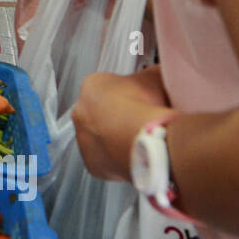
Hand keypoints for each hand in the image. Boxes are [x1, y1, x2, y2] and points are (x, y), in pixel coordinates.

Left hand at [72, 67, 172, 181]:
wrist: (146, 141)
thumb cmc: (148, 108)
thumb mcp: (154, 78)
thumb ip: (151, 74)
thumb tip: (158, 74)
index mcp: (91, 87)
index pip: (107, 89)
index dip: (127, 95)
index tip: (140, 101)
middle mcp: (80, 112)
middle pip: (100, 114)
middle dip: (117, 118)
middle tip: (139, 122)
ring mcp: (83, 140)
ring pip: (100, 139)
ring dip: (115, 139)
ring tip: (139, 141)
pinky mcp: (92, 164)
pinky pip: (106, 161)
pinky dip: (118, 159)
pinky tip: (135, 155)